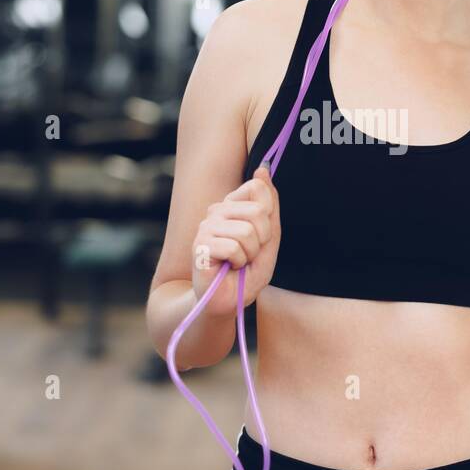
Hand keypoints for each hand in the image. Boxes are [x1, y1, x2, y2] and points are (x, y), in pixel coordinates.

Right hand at [191, 165, 280, 316]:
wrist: (227, 300)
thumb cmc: (247, 271)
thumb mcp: (269, 238)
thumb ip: (269, 205)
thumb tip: (263, 168)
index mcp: (233, 206)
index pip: (258, 188)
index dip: (268, 218)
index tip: (261, 236)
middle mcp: (217, 211)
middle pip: (258, 211)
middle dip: (262, 239)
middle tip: (250, 254)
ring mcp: (206, 226)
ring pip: (247, 231)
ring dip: (250, 254)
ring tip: (239, 262)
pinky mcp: (200, 244)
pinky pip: (234, 248)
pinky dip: (239, 263)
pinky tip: (229, 268)